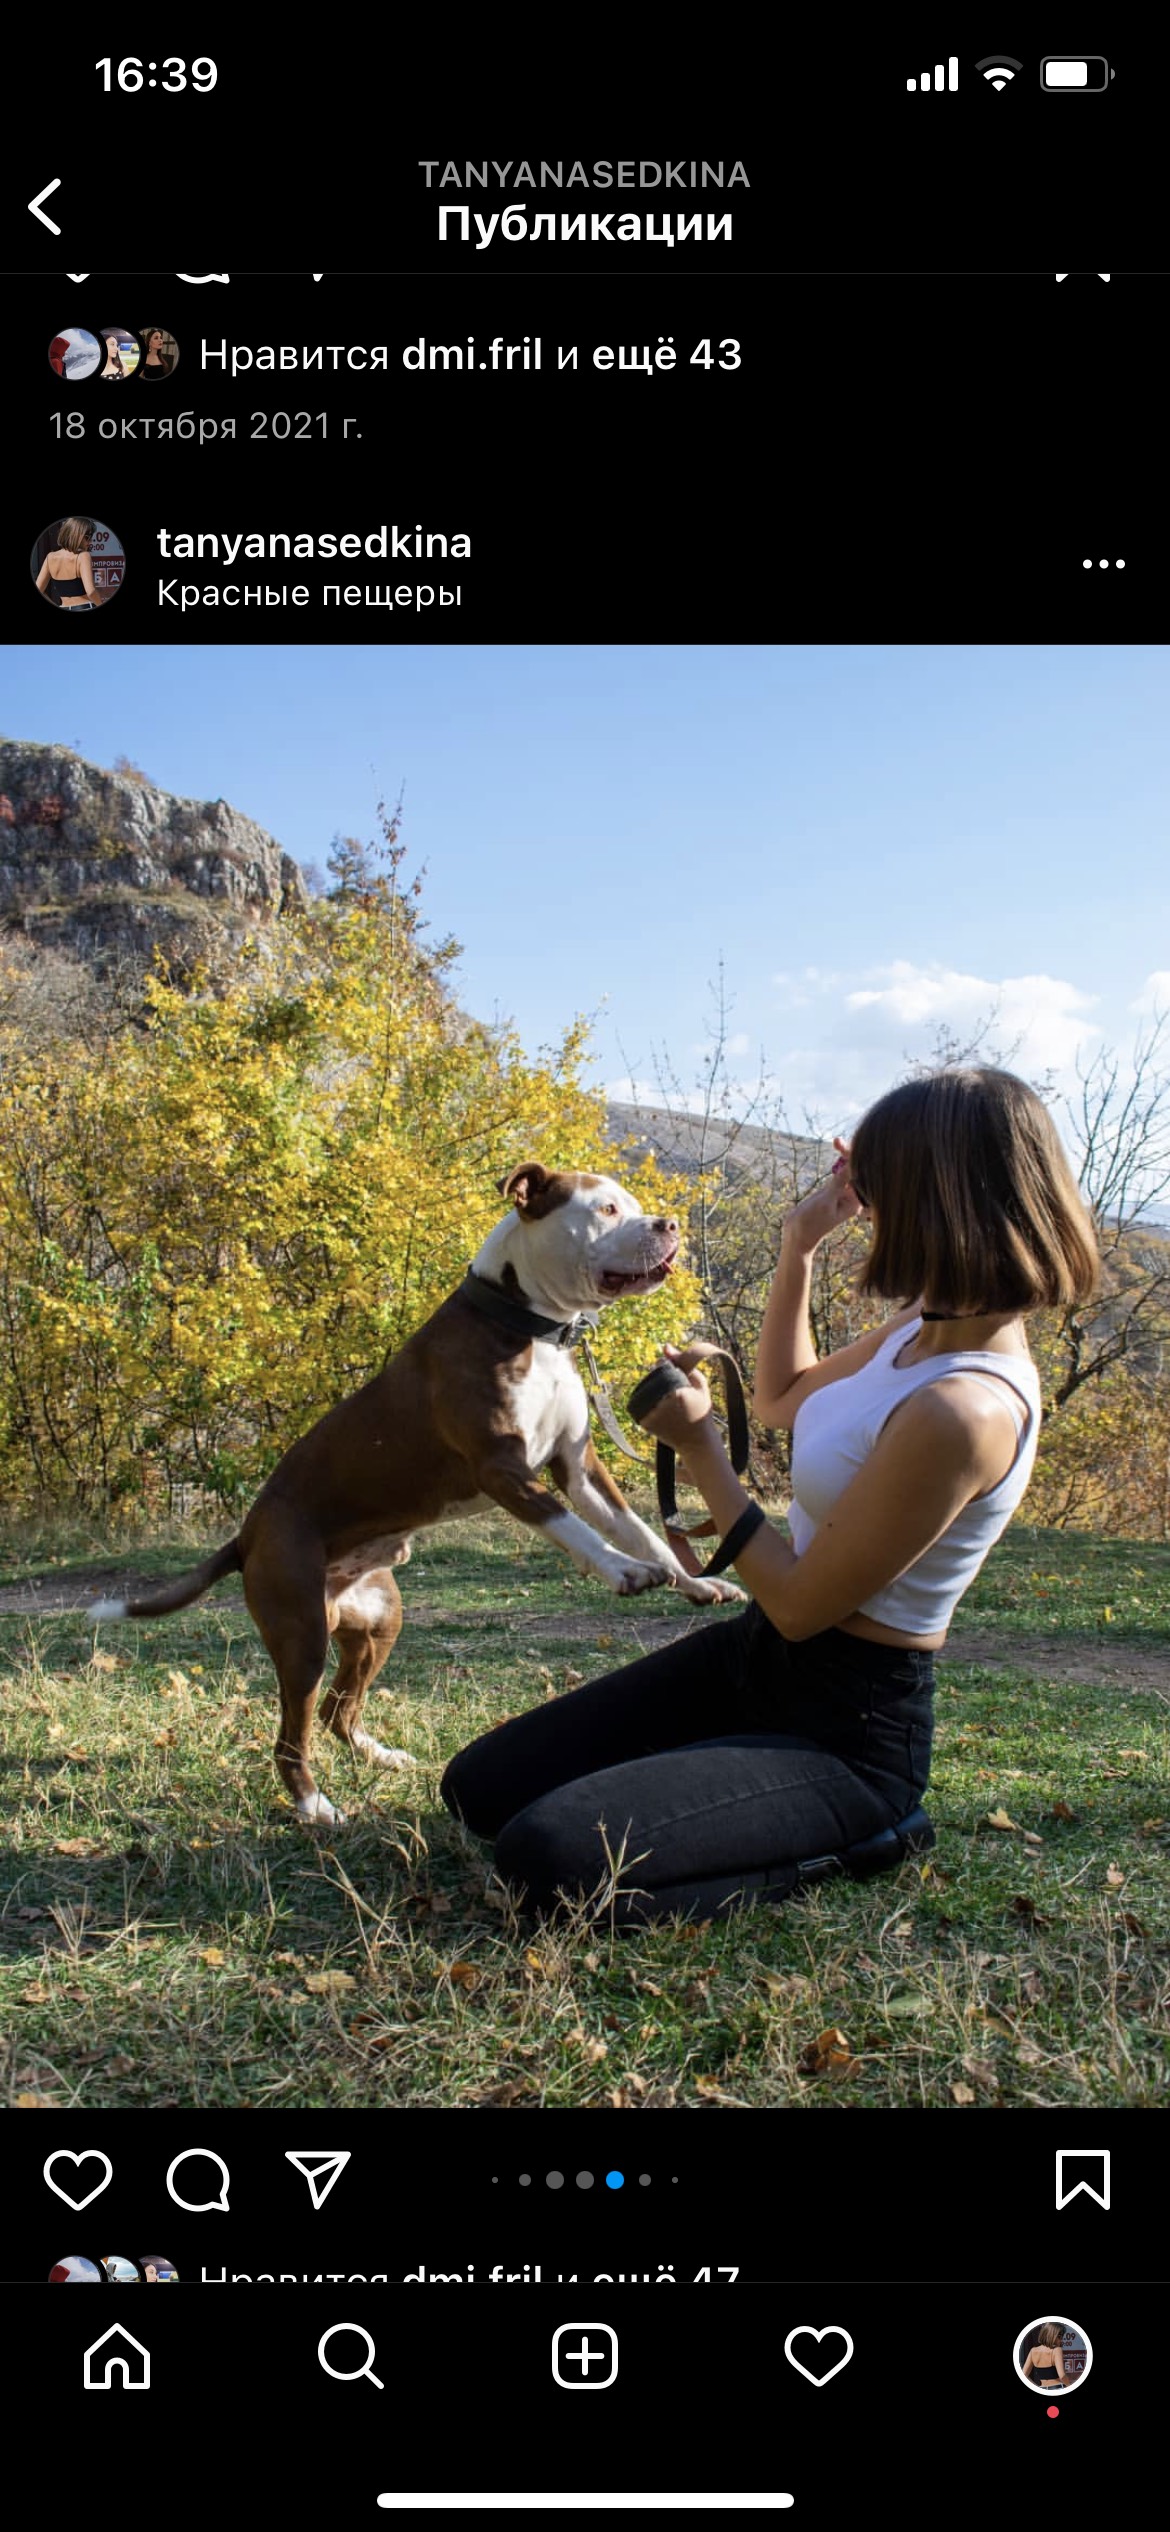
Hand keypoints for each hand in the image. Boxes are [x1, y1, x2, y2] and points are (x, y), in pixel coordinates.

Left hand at [638, 1349, 717, 1451]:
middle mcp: (662, 1403)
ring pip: (645, 1390)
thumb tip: (665, 1346)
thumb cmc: (702, 1409)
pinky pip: (641, 1404)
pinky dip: (649, 1404)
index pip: (662, 1367)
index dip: (668, 1369)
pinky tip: (664, 1412)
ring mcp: (652, 1414)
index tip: (678, 1380)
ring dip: (653, 1391)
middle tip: (675, 1394)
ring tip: (670, 1404)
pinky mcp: (645, 1423)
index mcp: (677, 1392)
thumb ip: (683, 1362)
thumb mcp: (699, 1383)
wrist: (698, 1442)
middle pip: (652, 1379)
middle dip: (660, 1380)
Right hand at [782, 1135, 867, 1254]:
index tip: (847, 1145)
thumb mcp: (825, 1200)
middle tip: (837, 1140)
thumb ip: (839, 1181)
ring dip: (844, 1155)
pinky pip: (839, 1174)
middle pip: (855, 1172)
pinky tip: (838, 1149)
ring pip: (847, 1171)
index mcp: (855, 1202)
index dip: (855, 1159)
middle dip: (849, 1154)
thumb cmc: (811, 1222)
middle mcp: (852, 1197)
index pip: (859, 1176)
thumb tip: (853, 1163)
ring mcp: (843, 1194)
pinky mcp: (833, 1191)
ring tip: (837, 1141)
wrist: (797, 1235)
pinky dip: (838, 1163)